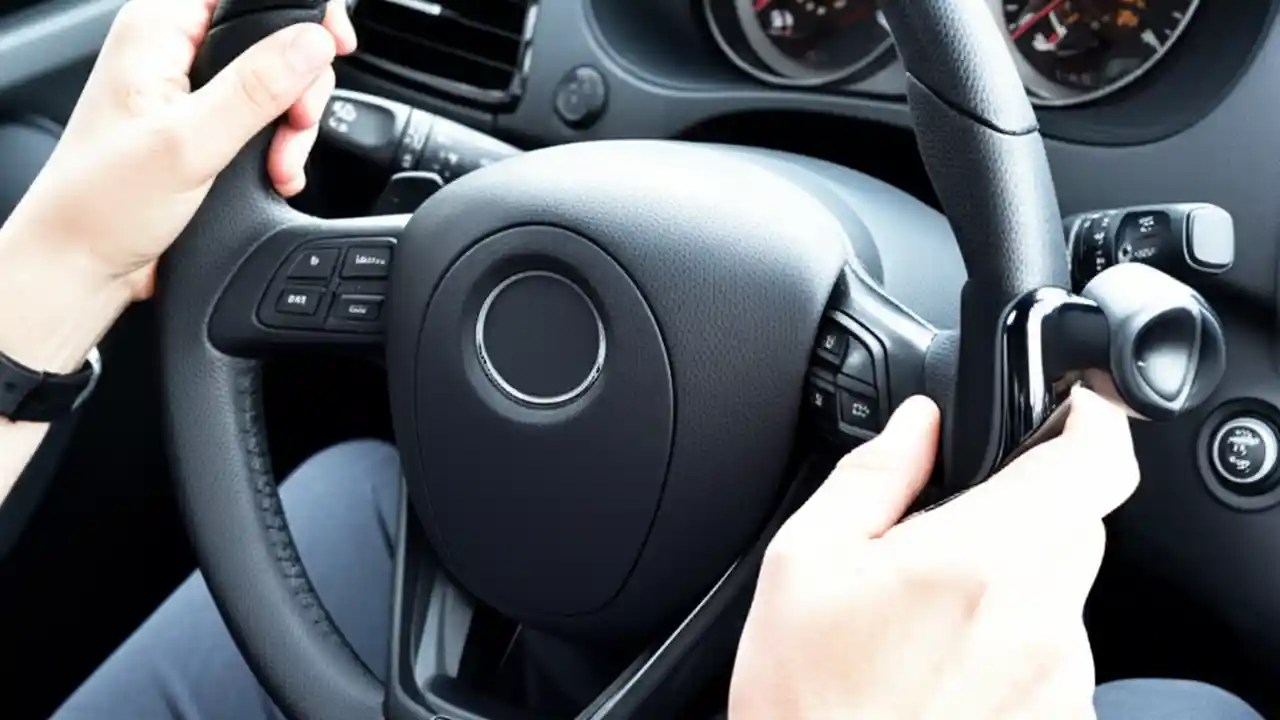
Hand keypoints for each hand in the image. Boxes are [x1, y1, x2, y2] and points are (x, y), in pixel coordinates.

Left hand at [3, 0, 355, 302]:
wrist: (87, 265)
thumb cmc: (105, 204)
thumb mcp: (190, 142)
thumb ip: (256, 88)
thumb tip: (312, 43)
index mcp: (158, 30)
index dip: (296, 12)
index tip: (334, 44)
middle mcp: (175, 52)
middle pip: (273, 38)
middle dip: (300, 87)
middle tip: (295, 126)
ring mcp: (193, 91)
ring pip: (278, 82)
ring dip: (293, 127)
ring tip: (280, 164)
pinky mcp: (207, 127)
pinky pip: (267, 119)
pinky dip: (282, 148)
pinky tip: (273, 174)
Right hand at [729, 389, 1139, 719]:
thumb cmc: (809, 701)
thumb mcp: (805, 562)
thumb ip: (874, 475)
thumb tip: (917, 424)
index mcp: (983, 558)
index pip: (1097, 463)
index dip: (1091, 419)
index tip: (1068, 410)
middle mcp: (1043, 619)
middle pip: (1077, 524)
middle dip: (1022, 511)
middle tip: (943, 537)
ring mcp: (1061, 680)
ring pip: (1063, 591)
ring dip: (1014, 583)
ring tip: (927, 622)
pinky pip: (1056, 653)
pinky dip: (1014, 642)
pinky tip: (943, 668)